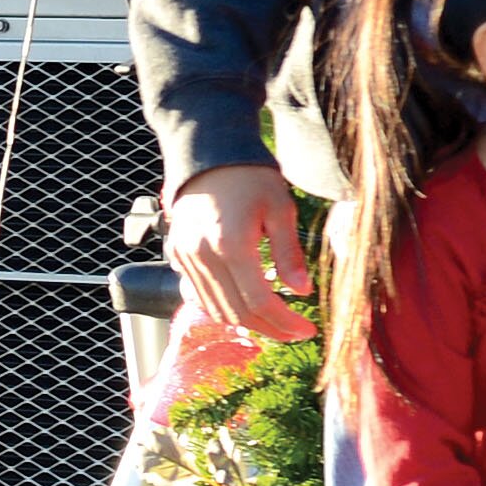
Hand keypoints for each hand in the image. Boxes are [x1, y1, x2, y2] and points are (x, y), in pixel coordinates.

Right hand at [166, 162, 317, 348]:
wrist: (208, 154)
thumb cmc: (249, 176)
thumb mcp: (280, 209)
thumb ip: (289, 254)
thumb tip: (302, 291)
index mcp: (230, 245)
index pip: (259, 302)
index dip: (284, 322)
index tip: (306, 330)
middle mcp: (202, 257)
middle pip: (236, 313)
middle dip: (268, 328)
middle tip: (294, 332)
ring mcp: (185, 259)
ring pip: (215, 310)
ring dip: (245, 323)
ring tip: (273, 323)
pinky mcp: (178, 256)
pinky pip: (197, 296)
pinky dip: (222, 309)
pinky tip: (243, 306)